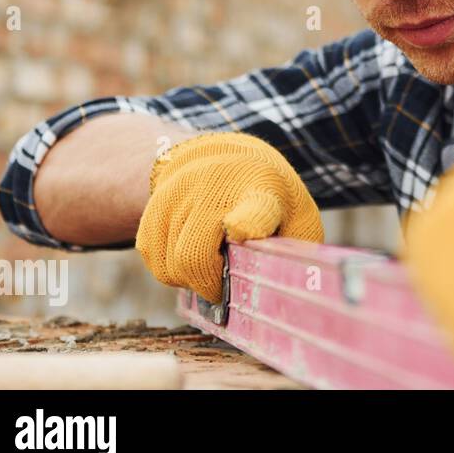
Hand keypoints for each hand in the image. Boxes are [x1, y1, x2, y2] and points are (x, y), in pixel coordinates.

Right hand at [136, 132, 323, 302]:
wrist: (225, 158)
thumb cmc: (270, 200)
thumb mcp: (299, 216)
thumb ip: (298, 252)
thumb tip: (295, 294)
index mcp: (261, 191)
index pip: (253, 210)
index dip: (247, 223)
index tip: (239, 230)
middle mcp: (214, 188)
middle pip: (195, 255)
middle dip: (208, 286)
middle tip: (223, 289)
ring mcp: (179, 195)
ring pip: (171, 265)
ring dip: (190, 280)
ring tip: (211, 263)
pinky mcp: (154, 208)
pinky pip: (155, 261)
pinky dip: (172, 272)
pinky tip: (190, 256)